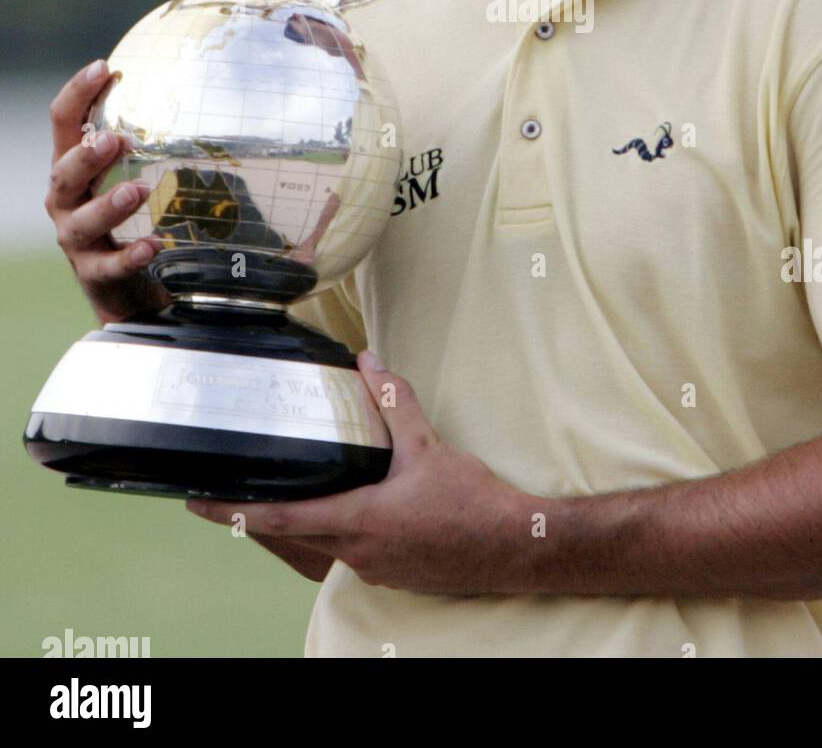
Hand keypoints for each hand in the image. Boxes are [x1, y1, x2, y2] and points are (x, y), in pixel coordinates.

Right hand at [46, 60, 167, 322]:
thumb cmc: (135, 215)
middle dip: (87, 156)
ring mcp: (77, 239)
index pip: (65, 123)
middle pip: (63, 173)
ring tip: (139, 190)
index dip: (77, 93)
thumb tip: (203, 88)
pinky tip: (153, 246)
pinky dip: (131, 255)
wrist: (129, 286)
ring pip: (83, 221)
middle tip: (115, 140)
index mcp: (74, 167)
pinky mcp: (95, 274)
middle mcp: (67, 201)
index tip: (104, 67)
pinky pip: (110, 265)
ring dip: (109, 204)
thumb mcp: (138, 173)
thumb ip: (155, 140)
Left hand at [187, 352, 535, 595]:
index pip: (281, 517)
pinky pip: (341, 554)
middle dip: (251, 517)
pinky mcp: (388, 572)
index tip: (197, 503)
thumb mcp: (429, 446)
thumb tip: (369, 363)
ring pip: (314, 548)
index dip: (234, 510)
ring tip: (271, 499)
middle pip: (288, 536)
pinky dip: (325, 533)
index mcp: (360, 520)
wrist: (512, 549)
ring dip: (290, 526)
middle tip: (220, 496)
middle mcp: (356, 551)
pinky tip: (336, 513)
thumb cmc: (472, 503)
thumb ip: (394, 402)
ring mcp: (371, 567)